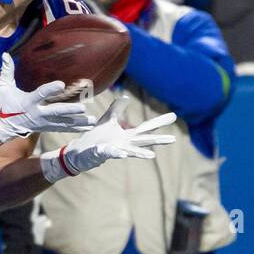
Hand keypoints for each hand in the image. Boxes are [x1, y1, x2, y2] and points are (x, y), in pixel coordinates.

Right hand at [0, 53, 91, 158]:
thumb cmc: (0, 105)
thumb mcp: (2, 87)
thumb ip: (7, 71)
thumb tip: (5, 54)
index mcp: (27, 102)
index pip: (40, 94)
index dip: (50, 89)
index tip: (61, 84)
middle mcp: (36, 114)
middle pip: (55, 112)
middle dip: (69, 110)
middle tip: (83, 108)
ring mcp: (42, 123)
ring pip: (62, 123)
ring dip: (78, 122)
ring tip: (92, 121)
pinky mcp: (45, 128)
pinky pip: (62, 128)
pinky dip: (75, 128)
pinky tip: (87, 127)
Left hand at [41, 98, 176, 181]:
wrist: (79, 152)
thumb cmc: (95, 137)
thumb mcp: (107, 120)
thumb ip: (116, 109)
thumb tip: (126, 97)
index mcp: (127, 136)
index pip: (146, 129)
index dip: (159, 122)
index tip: (174, 116)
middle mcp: (124, 144)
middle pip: (144, 141)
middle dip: (158, 140)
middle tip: (174, 139)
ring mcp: (114, 150)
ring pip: (130, 151)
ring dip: (141, 153)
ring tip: (152, 156)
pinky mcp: (101, 154)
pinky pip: (109, 153)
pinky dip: (116, 153)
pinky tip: (122, 154)